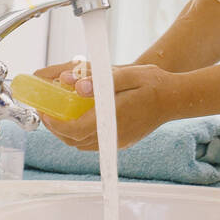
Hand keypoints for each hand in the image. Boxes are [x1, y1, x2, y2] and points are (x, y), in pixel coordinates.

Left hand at [32, 62, 172, 150]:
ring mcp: (119, 141)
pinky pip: (94, 144)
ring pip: (83, 145)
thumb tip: (77, 85)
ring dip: (68, 133)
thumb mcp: (127, 74)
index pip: (73, 129)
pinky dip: (81, 135)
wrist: (175, 98)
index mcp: (112, 120)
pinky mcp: (123, 141)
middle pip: (74, 141)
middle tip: (47, 112)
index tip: (44, 111)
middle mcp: (113, 136)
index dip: (54, 123)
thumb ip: (100, 80)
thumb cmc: (153, 84)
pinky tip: (80, 119)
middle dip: (56, 128)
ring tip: (60, 115)